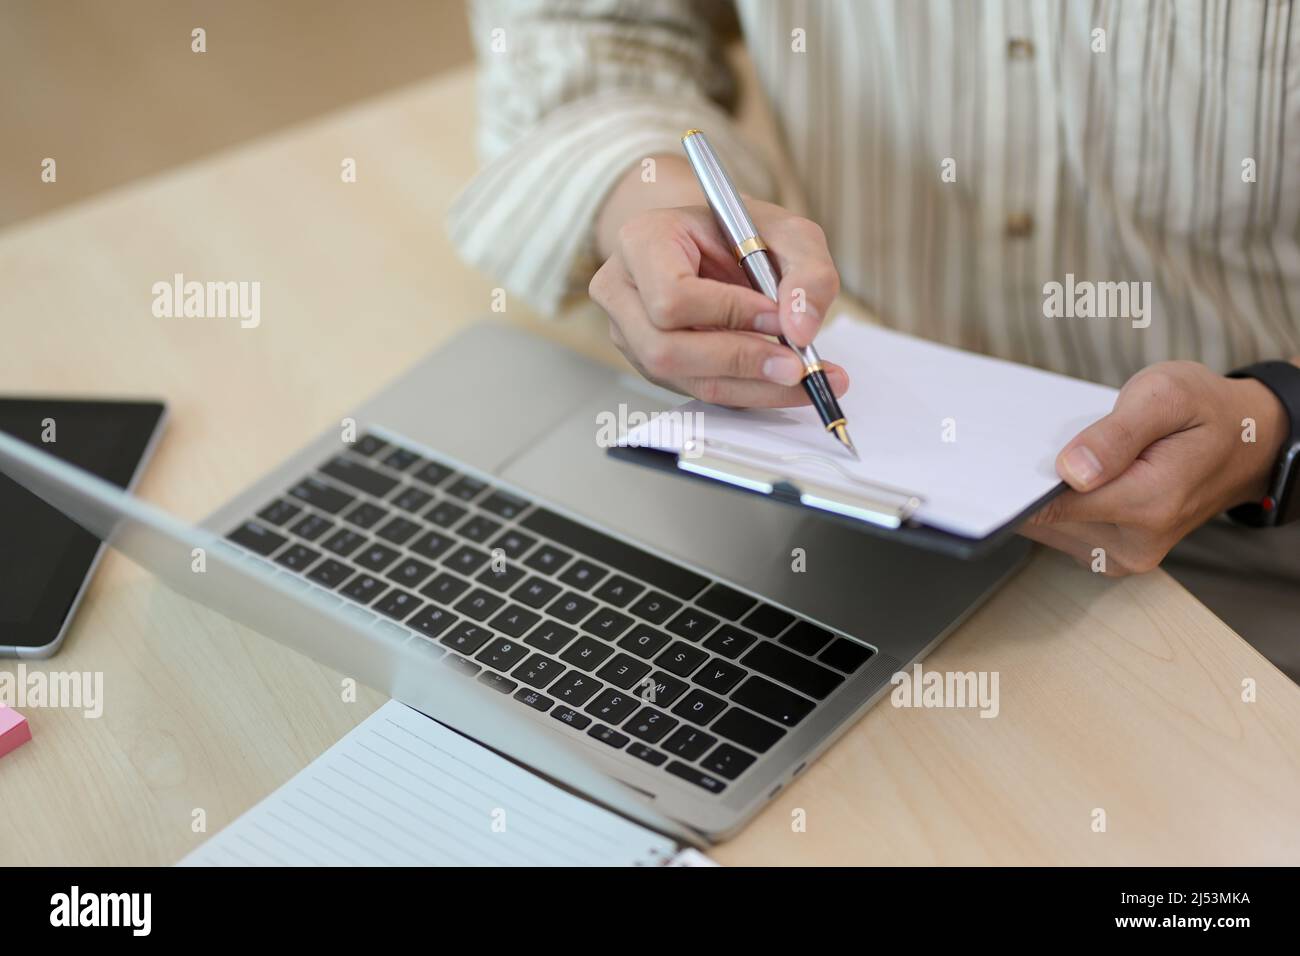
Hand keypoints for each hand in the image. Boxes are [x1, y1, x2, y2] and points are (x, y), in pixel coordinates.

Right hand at [589, 198, 847, 406]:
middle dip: (739, 361)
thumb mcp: (788, 232)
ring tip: (804, 378)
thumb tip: (801, 332)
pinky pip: (697, 390)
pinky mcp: (650, 365)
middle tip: (799, 365)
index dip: (726, 313)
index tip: (777, 317)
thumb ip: (808, 272)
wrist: (711, 244)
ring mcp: (629, 334)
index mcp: (641, 241)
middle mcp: (621, 291)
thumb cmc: (741, 232)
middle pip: (665, 349)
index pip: (670, 294)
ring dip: (749, 386)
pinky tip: (783, 383)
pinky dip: (746, 392)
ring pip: (682, 379)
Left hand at [1022, 361, 1287, 575]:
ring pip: (1049, 529)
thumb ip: (1116, 434)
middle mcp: (1135, 544)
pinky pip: (1063, 533)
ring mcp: (1124, 556)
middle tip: (1039, 442)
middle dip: (1033, 482)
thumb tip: (1071, 471)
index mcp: (1149, 504)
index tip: (1001, 456)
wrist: (1246, 444)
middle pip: (1046, 519)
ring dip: (1044, 495)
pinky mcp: (1113, 556)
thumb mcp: (1166, 396)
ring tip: (1066, 455)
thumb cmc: (1205, 413)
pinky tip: (1071, 476)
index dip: (1022, 480)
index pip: (1052, 505)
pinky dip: (1057, 505)